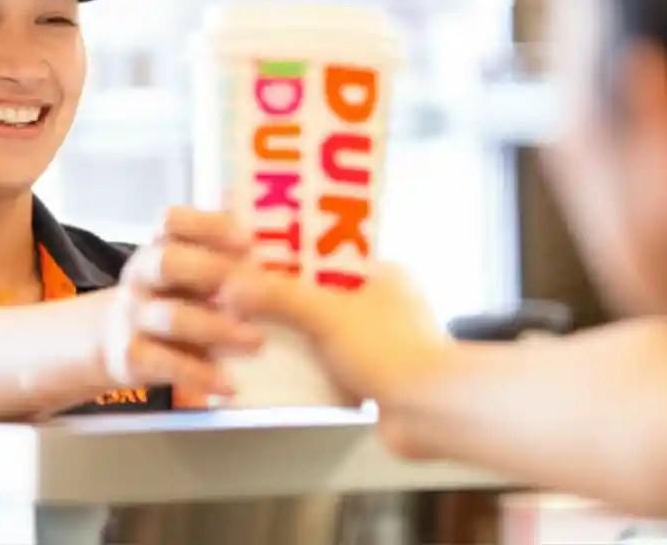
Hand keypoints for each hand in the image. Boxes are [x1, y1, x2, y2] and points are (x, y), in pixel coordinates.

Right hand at [96, 207, 265, 398]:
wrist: (122, 346)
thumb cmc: (182, 304)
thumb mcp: (200, 278)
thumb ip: (233, 267)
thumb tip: (276, 259)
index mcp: (163, 246)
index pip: (174, 221)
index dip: (208, 226)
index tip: (247, 242)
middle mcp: (143, 275)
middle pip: (168, 262)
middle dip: (212, 272)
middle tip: (254, 290)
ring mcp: (133, 316)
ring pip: (170, 317)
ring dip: (216, 327)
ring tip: (256, 341)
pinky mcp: (131, 357)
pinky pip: (164, 364)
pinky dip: (200, 374)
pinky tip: (230, 384)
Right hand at [219, 261, 451, 410]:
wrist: (429, 412)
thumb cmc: (390, 350)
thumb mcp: (328, 314)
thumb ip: (281, 297)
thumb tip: (236, 284)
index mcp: (385, 274)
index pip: (330, 255)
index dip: (293, 258)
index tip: (257, 261)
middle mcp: (387, 304)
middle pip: (324, 295)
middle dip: (288, 302)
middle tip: (247, 300)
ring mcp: (382, 342)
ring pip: (326, 333)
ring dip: (296, 339)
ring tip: (252, 334)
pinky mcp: (376, 377)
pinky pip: (332, 366)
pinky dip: (309, 369)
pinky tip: (277, 372)